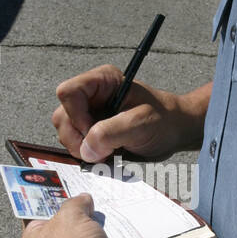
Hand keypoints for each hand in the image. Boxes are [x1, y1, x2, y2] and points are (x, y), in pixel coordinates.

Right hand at [51, 64, 195, 162]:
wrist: (175, 133)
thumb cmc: (164, 121)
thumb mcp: (141, 124)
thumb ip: (111, 133)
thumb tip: (85, 149)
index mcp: (102, 81)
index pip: (68, 92)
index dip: (76, 116)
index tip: (93, 133)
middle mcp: (91, 96)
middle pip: (62, 116)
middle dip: (78, 138)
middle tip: (103, 151)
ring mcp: (88, 114)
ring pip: (65, 133)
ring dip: (83, 149)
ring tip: (109, 153)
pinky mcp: (90, 132)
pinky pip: (75, 145)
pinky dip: (87, 155)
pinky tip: (106, 156)